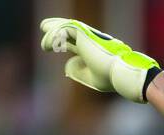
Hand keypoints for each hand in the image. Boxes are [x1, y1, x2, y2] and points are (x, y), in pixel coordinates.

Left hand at [39, 18, 159, 102]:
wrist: (119, 72)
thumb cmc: (110, 78)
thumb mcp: (91, 78)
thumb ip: (79, 72)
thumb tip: (66, 66)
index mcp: (94, 50)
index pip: (77, 43)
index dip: (65, 43)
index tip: (55, 47)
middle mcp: (91, 41)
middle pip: (71, 31)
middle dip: (57, 29)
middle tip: (45, 27)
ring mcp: (88, 36)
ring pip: (66, 27)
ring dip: (53, 31)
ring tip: (43, 33)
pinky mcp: (83, 33)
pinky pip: (62, 30)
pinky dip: (53, 37)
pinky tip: (47, 46)